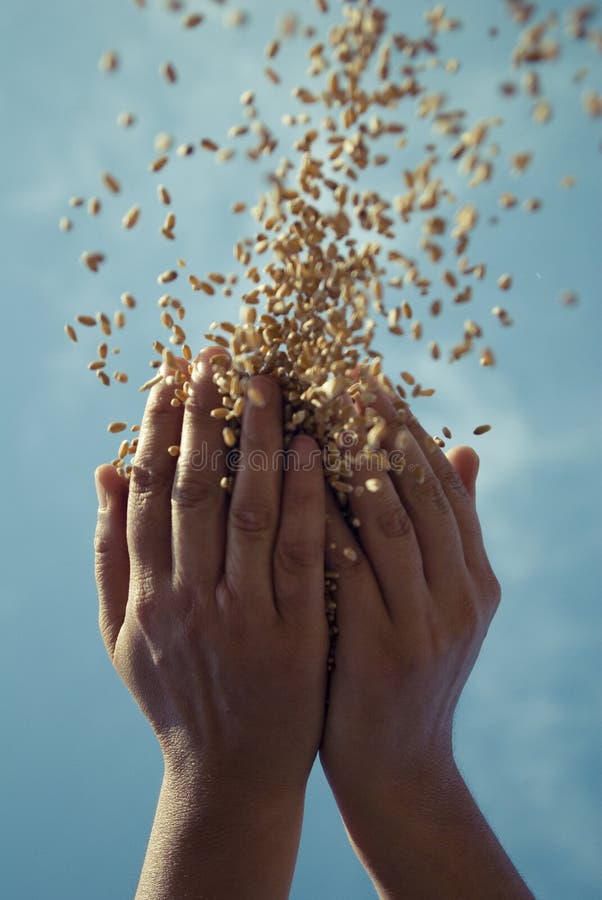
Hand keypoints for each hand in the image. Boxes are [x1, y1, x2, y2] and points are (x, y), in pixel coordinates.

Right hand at [94, 348, 327, 897]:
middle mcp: (186, 599)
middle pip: (195, 485)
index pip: (148, 488)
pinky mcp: (295, 637)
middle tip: (218, 353)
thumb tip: (105, 468)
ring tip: (268, 379)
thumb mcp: (122, 632)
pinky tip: (314, 447)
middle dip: (203, 413)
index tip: (172, 374)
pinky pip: (302, 554)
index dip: (159, 425)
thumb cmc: (176, 696)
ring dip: (258, 438)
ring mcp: (242, 618)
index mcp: (144, 592)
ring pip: (251, 509)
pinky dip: (308, 497)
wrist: (229, 777)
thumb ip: (109, 552)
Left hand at [320, 390, 531, 897]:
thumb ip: (448, 531)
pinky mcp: (385, 649)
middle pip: (424, 490)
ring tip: (319, 411)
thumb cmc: (401, 672)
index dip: (408, 428)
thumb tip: (464, 451)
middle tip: (346, 376)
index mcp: (476, 577)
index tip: (371, 380)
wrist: (396, 765)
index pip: (444, 483)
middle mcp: (462, 593)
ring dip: (355, 461)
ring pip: (393, 520)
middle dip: (384, 428)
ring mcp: (428, 622)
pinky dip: (325, 521)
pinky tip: (290, 484)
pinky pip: (351, 570)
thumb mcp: (439, 602)